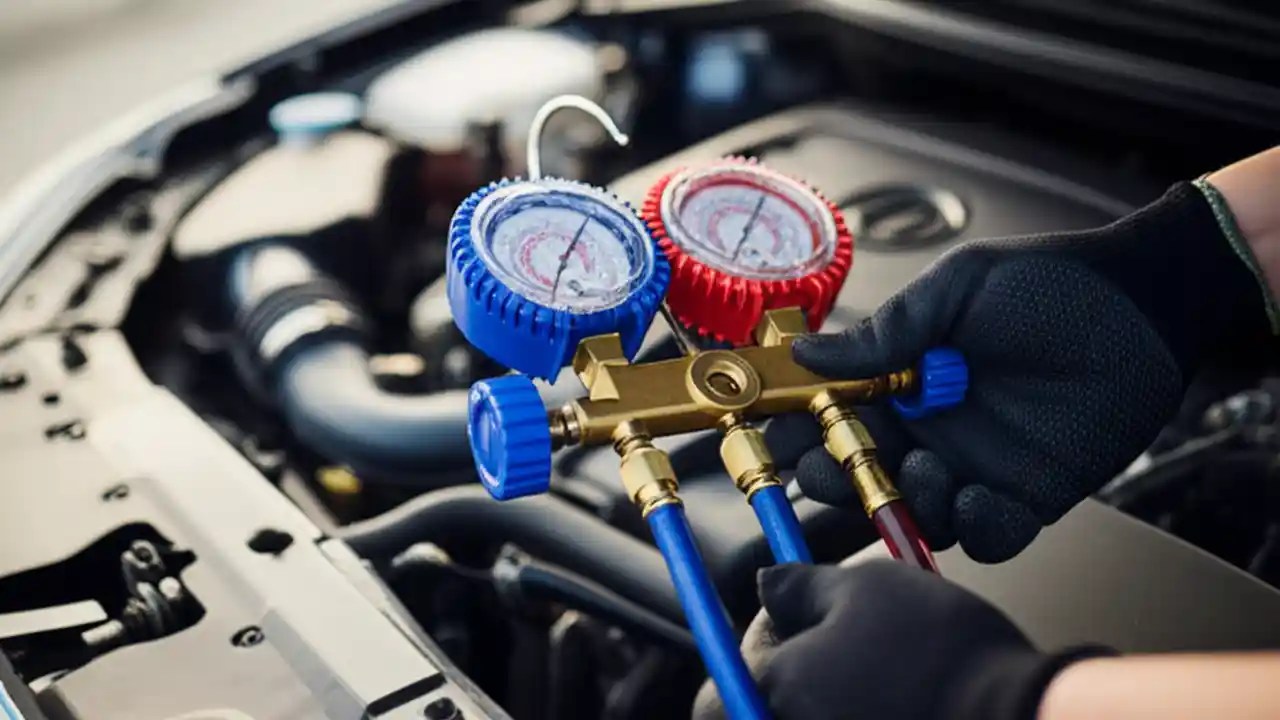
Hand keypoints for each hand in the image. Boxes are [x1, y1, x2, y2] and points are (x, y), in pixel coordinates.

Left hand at [693, 561, 1105, 719]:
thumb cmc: (938, 650)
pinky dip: (862, 714)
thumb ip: (799, 586)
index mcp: (773, 692)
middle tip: (833, 648)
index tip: (788, 623)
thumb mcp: (863, 586)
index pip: (720, 689)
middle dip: (788, 683)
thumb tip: (766, 585)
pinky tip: (900, 700)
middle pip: (758, 714)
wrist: (1021, 717)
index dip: (752, 652)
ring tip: (880, 670)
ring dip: (829, 699)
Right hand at [779, 182, 1271, 561]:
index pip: (835, 415)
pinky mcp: (1027, 498)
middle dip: (837, 477)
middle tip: (830, 465)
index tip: (775, 429)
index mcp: (902, 381)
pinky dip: (975, 528)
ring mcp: (976, 468)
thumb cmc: (1045, 283)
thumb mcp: (955, 289)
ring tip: (923, 468)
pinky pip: (988, 537)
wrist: (1137, 303)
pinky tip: (980, 495)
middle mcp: (930, 431)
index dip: (802, 426)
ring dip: (906, 502)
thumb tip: (809, 353)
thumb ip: (886, 331)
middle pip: (863, 474)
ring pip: (917, 512)